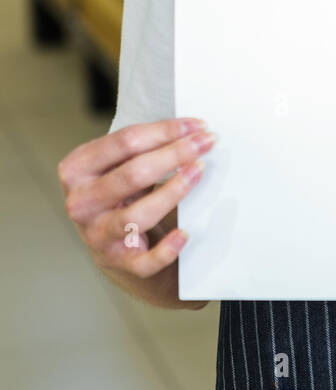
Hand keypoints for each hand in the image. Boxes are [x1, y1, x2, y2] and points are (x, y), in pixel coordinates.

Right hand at [58, 118, 214, 279]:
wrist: (116, 249)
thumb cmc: (123, 197)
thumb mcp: (119, 168)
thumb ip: (141, 150)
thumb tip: (189, 130)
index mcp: (76, 170)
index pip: (124, 142)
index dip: (164, 131)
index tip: (197, 126)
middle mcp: (80, 203)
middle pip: (132, 174)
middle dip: (174, 154)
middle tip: (206, 142)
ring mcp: (97, 236)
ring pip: (138, 215)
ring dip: (174, 191)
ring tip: (199, 171)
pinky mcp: (118, 263)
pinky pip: (145, 261)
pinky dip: (166, 249)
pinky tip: (185, 234)